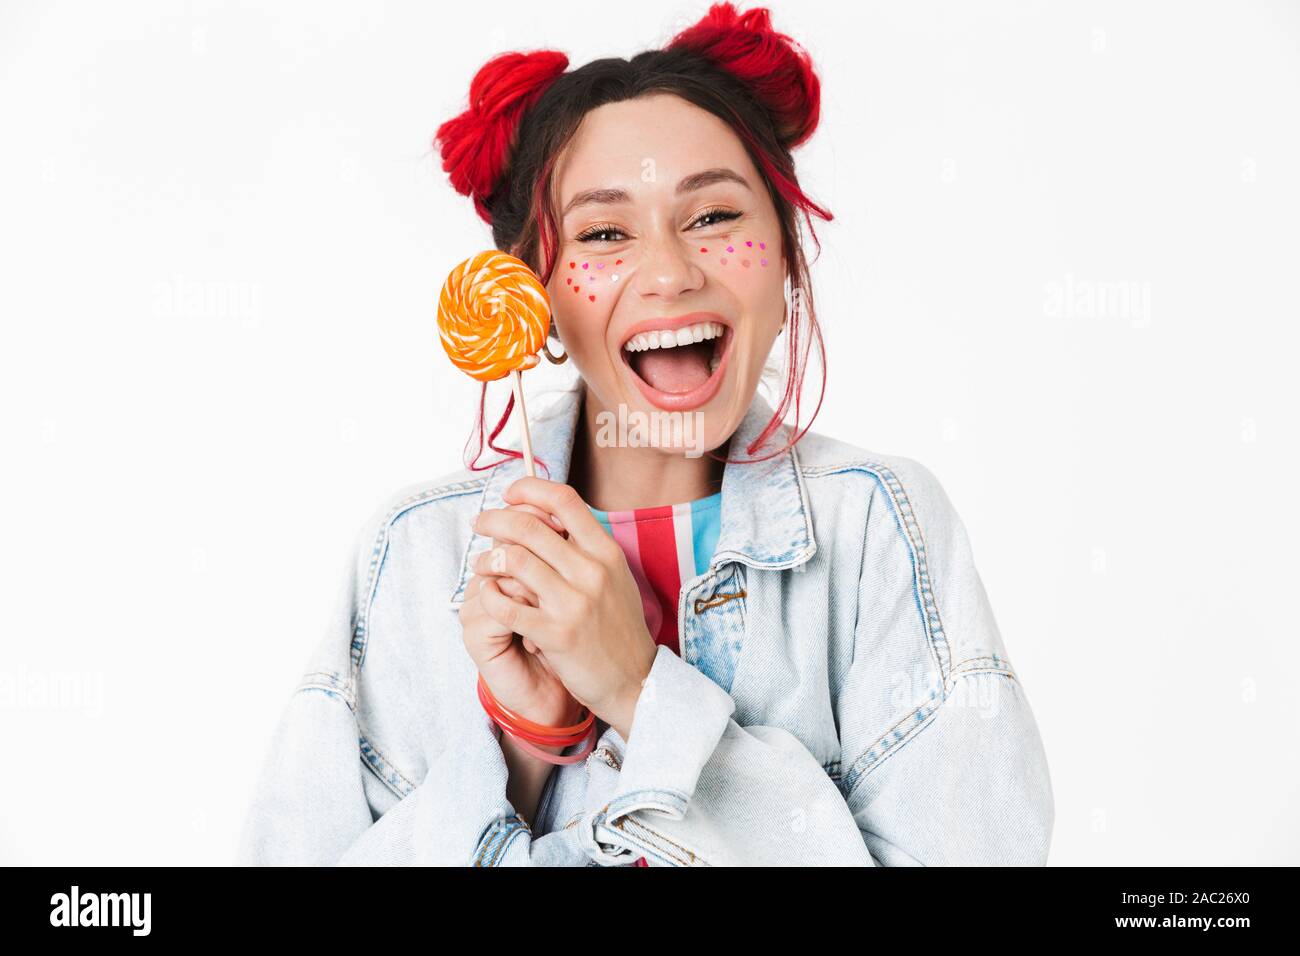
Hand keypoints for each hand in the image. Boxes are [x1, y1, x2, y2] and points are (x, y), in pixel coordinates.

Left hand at [471, 478, 657, 740]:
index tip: (511, 494)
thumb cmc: (618, 628)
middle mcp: (592, 571)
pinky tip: (487, 595)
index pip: (564, 500)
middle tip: (480, 523)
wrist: (635, 679)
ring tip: (482, 564)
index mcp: (606, 552)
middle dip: (495, 519)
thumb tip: (548, 515)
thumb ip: (585, 547)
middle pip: (530, 526)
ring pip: (514, 560)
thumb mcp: (615, 577)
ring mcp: (574, 603)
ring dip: (488, 558)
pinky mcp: (556, 634)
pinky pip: (507, 606)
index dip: (530, 488)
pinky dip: (490, 596)